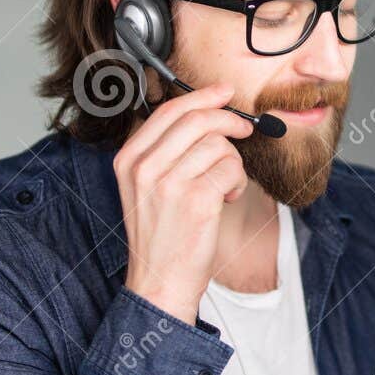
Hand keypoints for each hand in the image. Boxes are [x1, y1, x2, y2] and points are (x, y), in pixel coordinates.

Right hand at [115, 83, 253, 322]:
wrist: (161, 282)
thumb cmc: (164, 235)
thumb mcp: (149, 187)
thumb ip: (167, 151)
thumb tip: (208, 113)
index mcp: (129, 159)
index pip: (168, 111)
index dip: (202, 97)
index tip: (225, 92)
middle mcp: (144, 167)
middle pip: (197, 120)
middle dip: (229, 119)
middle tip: (246, 129)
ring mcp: (168, 183)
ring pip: (219, 145)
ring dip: (233, 164)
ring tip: (223, 187)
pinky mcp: (196, 199)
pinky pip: (232, 169)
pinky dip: (237, 183)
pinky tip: (225, 200)